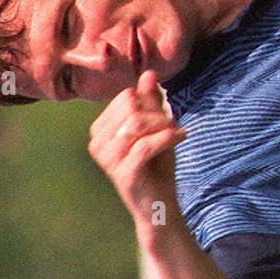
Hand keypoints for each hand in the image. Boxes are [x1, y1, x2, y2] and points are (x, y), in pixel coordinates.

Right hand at [86, 70, 185, 234]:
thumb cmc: (156, 165)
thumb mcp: (154, 128)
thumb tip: (149, 73)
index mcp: (100, 130)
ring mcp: (108, 160)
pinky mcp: (123, 174)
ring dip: (164, 125)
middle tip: (172, 126)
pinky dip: (169, 136)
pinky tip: (182, 137)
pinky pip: (146, 144)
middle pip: (131, 108)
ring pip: (137, 124)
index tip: (164, 117)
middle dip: (157, 113)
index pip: (126, 97)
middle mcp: (97, 144)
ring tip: (176, 133)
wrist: (159, 205)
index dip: (149, 102)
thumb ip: (149, 102)